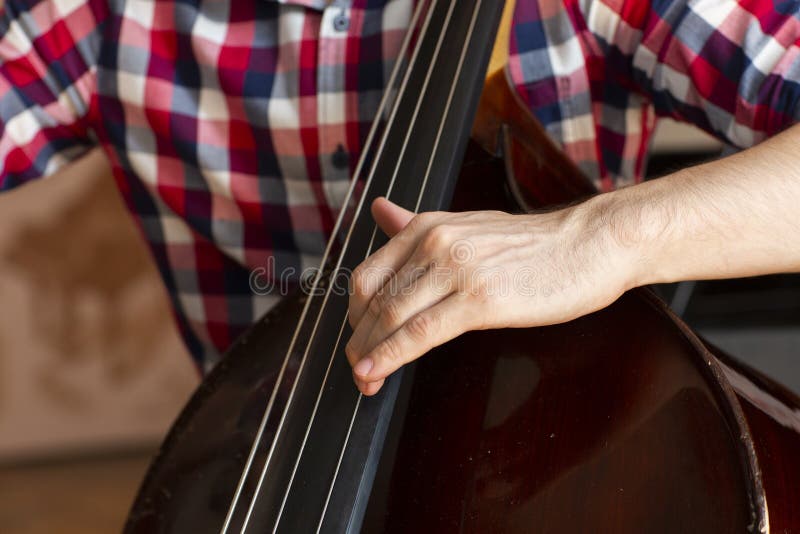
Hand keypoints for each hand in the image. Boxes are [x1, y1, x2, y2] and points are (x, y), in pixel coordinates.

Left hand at [345, 197, 634, 395]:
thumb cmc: (533, 244)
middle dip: (359, 340)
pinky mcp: (480, 299)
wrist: (588, 244)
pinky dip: (390, 356)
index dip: (354, 314)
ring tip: (363, 378)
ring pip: (392, 317)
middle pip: (373, 300)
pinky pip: (421, 333)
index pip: (368, 275)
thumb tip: (379, 209)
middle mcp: (434, 243)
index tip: (357, 338)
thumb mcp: (466, 225)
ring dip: (369, 354)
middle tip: (355, 367)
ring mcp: (456, 269)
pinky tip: (376, 373)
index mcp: (426, 226)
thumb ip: (416, 225)